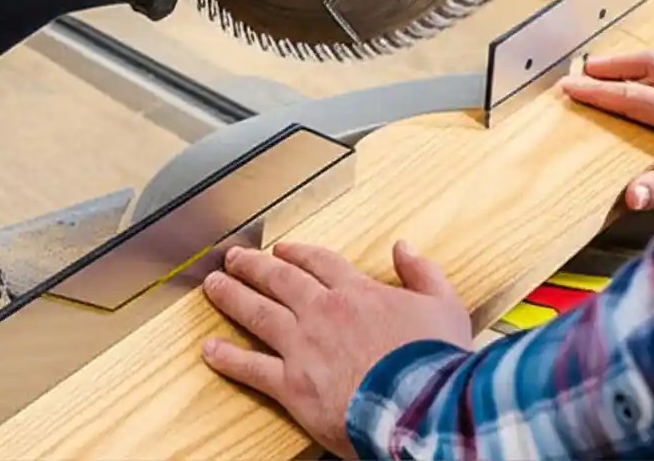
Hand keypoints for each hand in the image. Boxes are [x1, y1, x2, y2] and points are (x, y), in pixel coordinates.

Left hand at [201, 241, 471, 457]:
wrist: (421, 405)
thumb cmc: (435, 361)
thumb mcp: (444, 305)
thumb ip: (422, 272)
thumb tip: (404, 248)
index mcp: (358, 292)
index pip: (319, 262)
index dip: (297, 252)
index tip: (283, 249)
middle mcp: (324, 312)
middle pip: (280, 279)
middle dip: (253, 266)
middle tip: (234, 258)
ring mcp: (304, 347)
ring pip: (258, 313)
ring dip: (232, 296)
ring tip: (213, 285)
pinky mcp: (292, 385)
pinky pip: (251, 367)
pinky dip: (228, 357)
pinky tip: (209, 349)